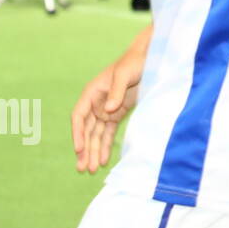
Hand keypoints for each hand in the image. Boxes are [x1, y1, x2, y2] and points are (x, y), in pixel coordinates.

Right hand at [71, 36, 145, 172]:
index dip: (77, 133)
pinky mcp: (118, 113)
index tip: (79, 149)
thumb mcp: (125, 74)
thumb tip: (108, 110)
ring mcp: (107, 109)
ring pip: (96, 134)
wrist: (150, 58)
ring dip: (94, 151)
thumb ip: (117, 91)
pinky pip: (108, 132)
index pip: (79, 116)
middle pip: (87, 130)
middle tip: (82, 168)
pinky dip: (106, 145)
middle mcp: (96, 102)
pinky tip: (104, 159)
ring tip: (91, 170)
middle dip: (85, 149)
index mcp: (92, 92)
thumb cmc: (135, 62)